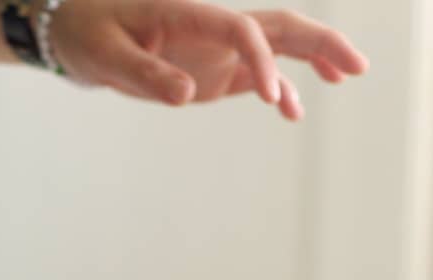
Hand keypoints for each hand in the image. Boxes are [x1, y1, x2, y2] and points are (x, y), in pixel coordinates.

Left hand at [49, 0, 368, 119]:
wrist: (75, 36)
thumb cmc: (88, 34)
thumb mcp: (107, 56)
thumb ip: (146, 74)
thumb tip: (186, 96)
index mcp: (188, 14)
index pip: (241, 28)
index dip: (262, 59)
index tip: (271, 98)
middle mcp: (210, 28)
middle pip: (277, 26)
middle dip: (319, 42)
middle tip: (357, 67)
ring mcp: (213, 50)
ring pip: (275, 46)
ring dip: (311, 59)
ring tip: (347, 77)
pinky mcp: (209, 71)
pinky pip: (252, 76)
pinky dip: (277, 89)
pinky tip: (293, 111)